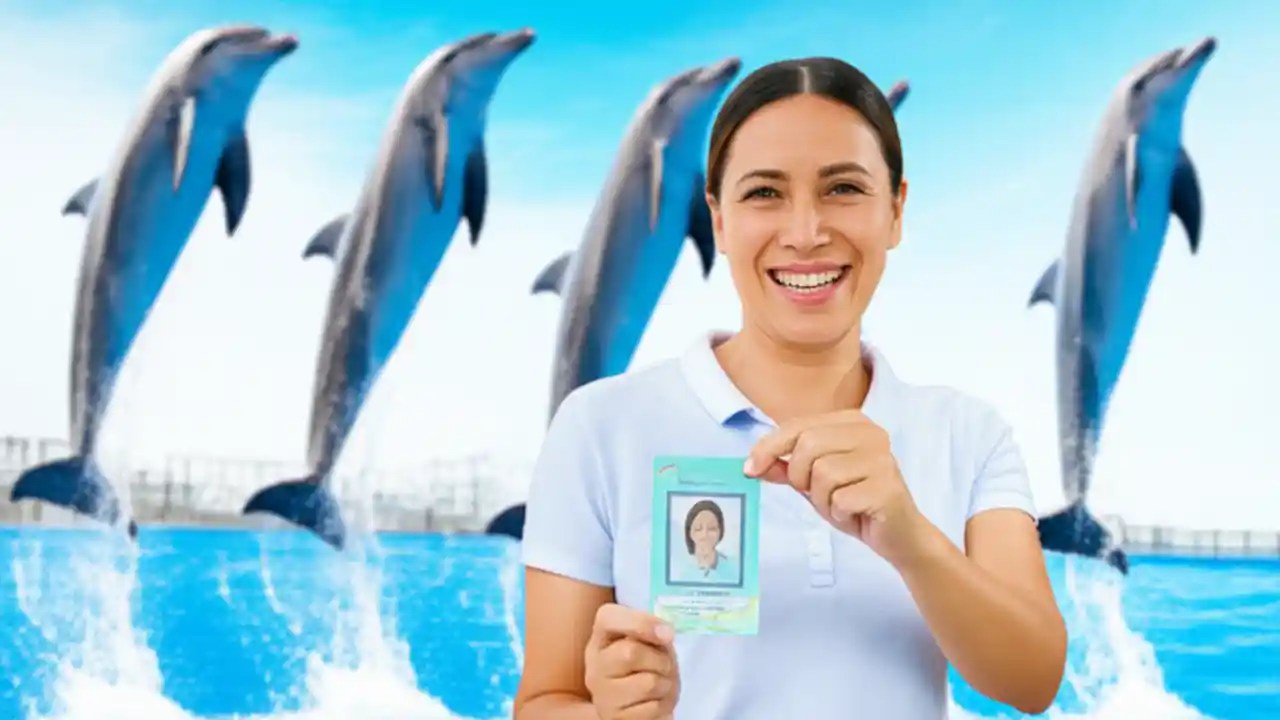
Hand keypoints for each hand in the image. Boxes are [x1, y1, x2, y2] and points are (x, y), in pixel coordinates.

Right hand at [583, 603, 680, 719]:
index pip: (609, 617)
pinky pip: (653, 708)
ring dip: (667, 684)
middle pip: (631, 653)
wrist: (636, 703)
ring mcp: (601, 694)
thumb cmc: (647, 664)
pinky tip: (657, 702)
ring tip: (663, 684)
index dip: (642, 623)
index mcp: (602, 635)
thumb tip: (665, 632)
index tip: (668, 633)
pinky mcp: (614, 718)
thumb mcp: (651, 640)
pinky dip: (665, 705)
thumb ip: (654, 629)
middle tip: (666, 665)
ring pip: (648, 683)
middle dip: (661, 659)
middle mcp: (594, 663)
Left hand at [744, 410, 931, 567]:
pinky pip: (840, 499)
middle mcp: (870, 433)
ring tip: (839, 504)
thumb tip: (753, 464)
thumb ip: (786, 469)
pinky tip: (855, 513)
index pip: (797, 426)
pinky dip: (839, 512)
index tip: (750, 468)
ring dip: (821, 499)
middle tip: (815, 493)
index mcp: (852, 422)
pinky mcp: (887, 486)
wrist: (899, 536)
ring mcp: (882, 458)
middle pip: (807, 445)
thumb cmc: (855, 502)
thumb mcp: (814, 483)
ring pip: (822, 473)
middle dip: (799, 476)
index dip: (768, 447)